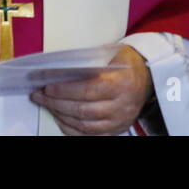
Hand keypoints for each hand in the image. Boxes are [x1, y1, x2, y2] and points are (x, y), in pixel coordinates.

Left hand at [30, 44, 151, 134]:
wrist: (148, 77)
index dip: (65, 91)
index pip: (88, 90)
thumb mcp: (111, 54)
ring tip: (47, 105)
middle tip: (39, 95)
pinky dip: (72, 128)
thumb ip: (90, 62)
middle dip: (57, 103)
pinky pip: (90, 134)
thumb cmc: (125, 62)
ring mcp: (120, 120)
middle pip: (83, 110)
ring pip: (85, 125)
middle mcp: (122, 105)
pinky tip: (60, 118)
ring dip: (61, 116)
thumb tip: (58, 69)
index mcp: (121, 83)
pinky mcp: (117, 129)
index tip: (47, 87)